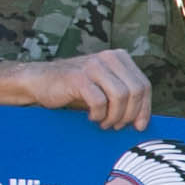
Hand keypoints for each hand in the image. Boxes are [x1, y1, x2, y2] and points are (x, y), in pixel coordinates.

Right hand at [0, 50, 156, 128]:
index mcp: (119, 58)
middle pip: (135, 91)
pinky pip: (100, 102)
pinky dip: (98, 115)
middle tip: (117, 126)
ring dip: (114, 116)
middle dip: (129, 114)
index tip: (139, 126)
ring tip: (104, 123)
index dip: (144, 109)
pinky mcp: (79, 77)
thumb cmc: (74, 87)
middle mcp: (109, 57)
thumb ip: (124, 97)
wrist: (40, 81)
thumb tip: (142, 122)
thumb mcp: (104, 87)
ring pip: (120, 96)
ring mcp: (94, 66)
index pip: (144, 85)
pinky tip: (91, 117)